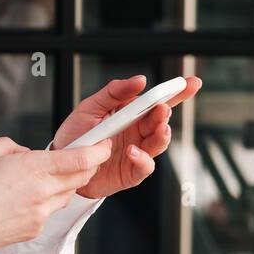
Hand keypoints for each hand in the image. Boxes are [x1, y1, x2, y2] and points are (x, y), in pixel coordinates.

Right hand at [0, 136, 113, 252]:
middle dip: (86, 166)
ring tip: (41, 179)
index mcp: (33, 168)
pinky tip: (24, 198)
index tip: (104, 144)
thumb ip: (12, 146)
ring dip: (64, 184)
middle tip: (79, 157)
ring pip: (67, 195)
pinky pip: (50, 211)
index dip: (98, 150)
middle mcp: (43, 192)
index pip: (80, 160)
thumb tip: (26, 153)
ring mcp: (41, 213)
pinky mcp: (35, 229)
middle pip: (81, 177)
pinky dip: (46, 201)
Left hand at [51, 74, 202, 198]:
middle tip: (162, 109)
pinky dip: (142, 159)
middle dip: (165, 114)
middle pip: (161, 122)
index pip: (158, 101)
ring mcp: (137, 153)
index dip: (177, 92)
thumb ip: (113, 93)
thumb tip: (139, 80)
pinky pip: (144, 167)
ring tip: (160, 128)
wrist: (63, 165)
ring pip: (159, 143)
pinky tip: (132, 152)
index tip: (191, 83)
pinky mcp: (131, 172)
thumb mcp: (90, 108)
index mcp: (131, 115)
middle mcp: (138, 133)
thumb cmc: (76, 135)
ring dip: (162, 136)